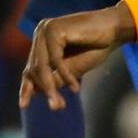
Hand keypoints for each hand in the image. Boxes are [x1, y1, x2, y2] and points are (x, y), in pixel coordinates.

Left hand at [19, 3, 135, 110]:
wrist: (114, 29)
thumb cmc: (95, 47)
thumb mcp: (73, 68)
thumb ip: (56, 78)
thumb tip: (38, 92)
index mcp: (42, 41)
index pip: (30, 68)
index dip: (26, 88)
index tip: (23, 106)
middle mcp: (41, 33)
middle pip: (35, 69)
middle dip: (45, 90)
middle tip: (57, 107)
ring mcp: (46, 29)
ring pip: (43, 66)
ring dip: (51, 87)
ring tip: (60, 105)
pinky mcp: (55, 29)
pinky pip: (56, 60)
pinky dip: (66, 76)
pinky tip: (76, 87)